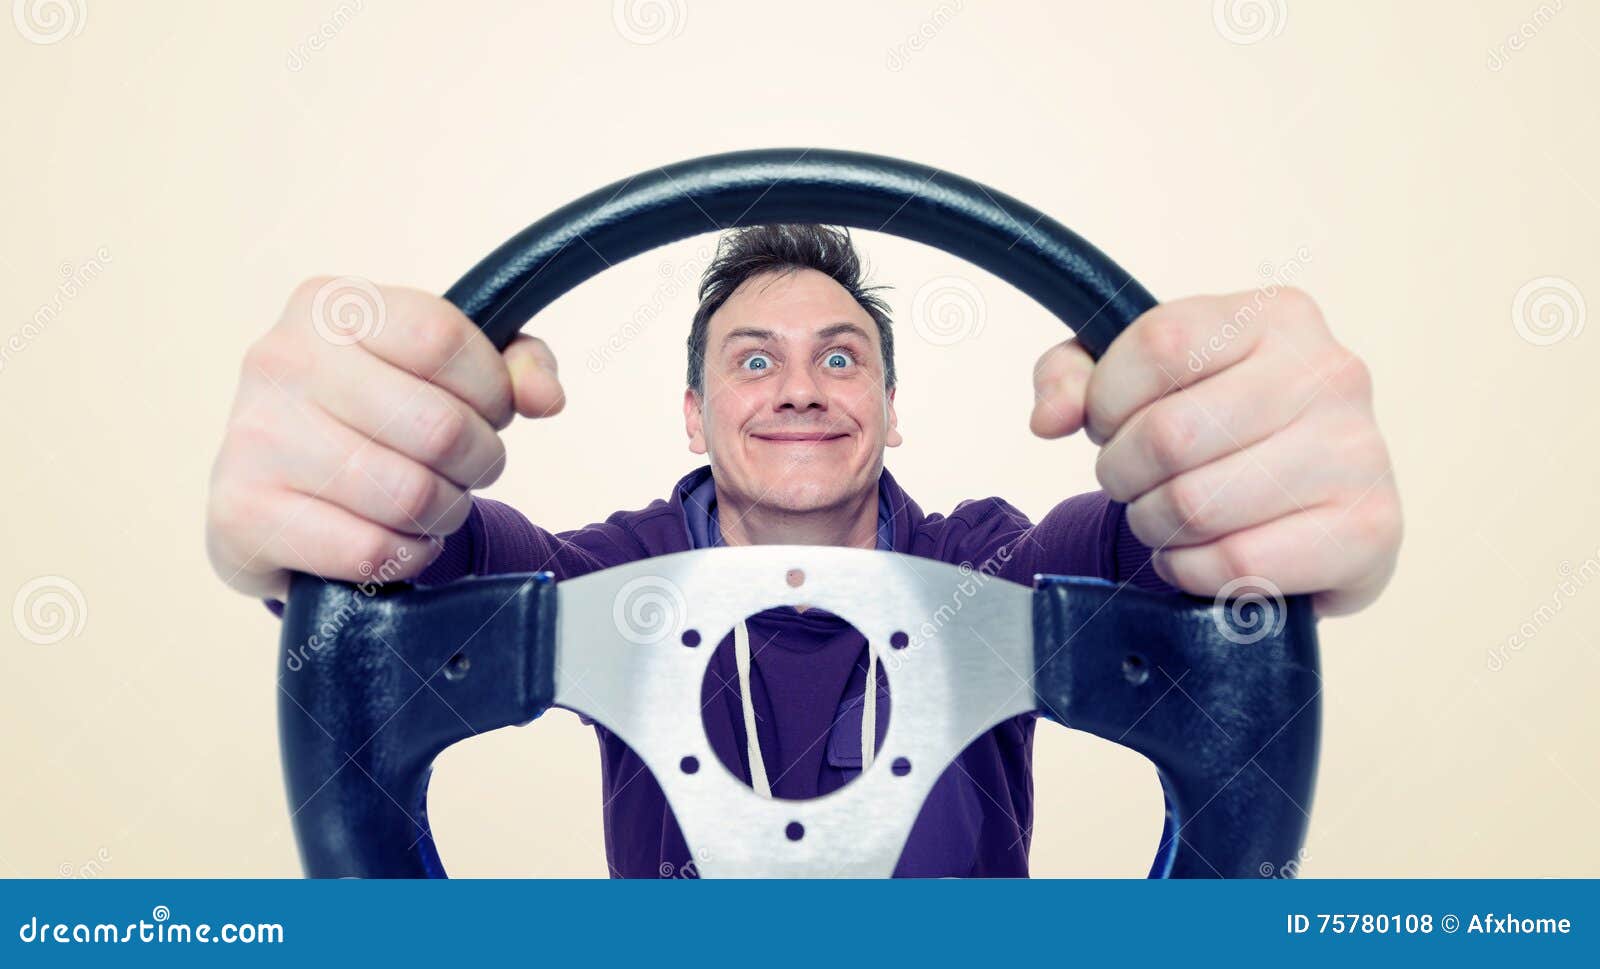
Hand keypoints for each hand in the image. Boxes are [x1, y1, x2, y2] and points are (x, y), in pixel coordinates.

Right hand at [206, 277, 564, 599]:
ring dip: (446, 512)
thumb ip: (515, 364)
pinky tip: (397, 538)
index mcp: (329, 304)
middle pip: (437, 426)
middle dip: (479, 460)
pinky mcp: (242, 516)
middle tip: (466, 467)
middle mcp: (279, 360)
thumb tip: (544, 397)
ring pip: (409, 495)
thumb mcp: (449, 367)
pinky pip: (370, 549)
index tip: (491, 410)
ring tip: (433, 503)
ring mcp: (253, 439)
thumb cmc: (376, 414)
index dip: (492, 388)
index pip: (442, 337)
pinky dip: (407, 554)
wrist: (282, 487)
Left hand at [1030, 288, 1401, 616]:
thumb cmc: (1218, 432)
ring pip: (1198, 504)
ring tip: (1166, 518)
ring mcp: (1358, 453)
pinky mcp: (1367, 531)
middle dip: (1122, 473)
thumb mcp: (1135, 380)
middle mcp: (1330, 373)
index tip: (1110, 423)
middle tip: (1132, 483)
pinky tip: (1198, 555)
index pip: (1159, 344)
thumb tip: (1050, 418)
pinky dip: (1192, 570)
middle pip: (1171, 434)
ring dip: (1154, 526)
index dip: (1107, 398)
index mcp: (1278, 317)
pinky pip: (1238, 562)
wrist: (1305, 511)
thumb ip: (1073, 376)